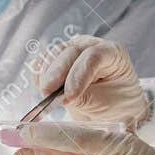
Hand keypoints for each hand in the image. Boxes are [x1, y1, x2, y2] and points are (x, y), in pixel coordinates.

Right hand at [34, 36, 150, 125]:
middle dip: (56, 74)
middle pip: (68, 52)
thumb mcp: (105, 104)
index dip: (78, 75)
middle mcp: (90, 46)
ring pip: (52, 55)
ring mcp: (72, 49)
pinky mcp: (57, 59)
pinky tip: (41, 89)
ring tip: (46, 96)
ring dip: (46, 76)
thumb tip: (58, 97)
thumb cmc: (116, 104)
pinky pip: (42, 63)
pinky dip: (39, 76)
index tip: (69, 97)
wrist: (112, 108)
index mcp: (112, 53)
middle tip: (47, 95)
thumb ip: (83, 98)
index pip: (92, 57)